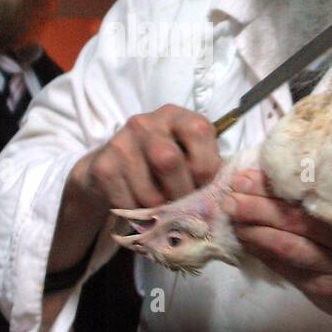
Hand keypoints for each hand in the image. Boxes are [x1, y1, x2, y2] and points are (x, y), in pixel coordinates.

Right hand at [70, 104, 221, 210]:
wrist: (112, 168)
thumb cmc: (162, 164)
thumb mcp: (188, 156)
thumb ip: (207, 167)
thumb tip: (227, 195)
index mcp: (176, 116)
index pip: (199, 132)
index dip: (207, 166)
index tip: (205, 185)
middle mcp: (146, 122)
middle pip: (168, 161)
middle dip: (181, 193)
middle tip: (184, 206)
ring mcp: (121, 142)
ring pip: (148, 191)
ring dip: (160, 210)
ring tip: (163, 210)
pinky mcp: (103, 166)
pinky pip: (127, 202)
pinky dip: (139, 215)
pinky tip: (141, 209)